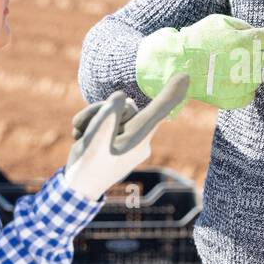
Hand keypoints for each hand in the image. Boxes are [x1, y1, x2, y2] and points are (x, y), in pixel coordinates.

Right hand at [63, 73, 188, 199]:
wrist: (77, 188)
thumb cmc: (87, 167)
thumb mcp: (94, 139)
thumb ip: (109, 115)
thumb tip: (122, 96)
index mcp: (138, 140)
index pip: (157, 112)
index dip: (171, 93)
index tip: (185, 76)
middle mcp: (140, 139)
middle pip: (125, 107)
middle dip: (100, 112)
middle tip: (82, 129)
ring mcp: (131, 139)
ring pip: (114, 111)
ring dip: (93, 120)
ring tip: (80, 136)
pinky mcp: (122, 139)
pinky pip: (110, 121)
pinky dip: (94, 126)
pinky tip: (83, 139)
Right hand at [135, 13, 263, 117]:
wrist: (176, 67)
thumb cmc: (196, 40)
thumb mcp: (219, 22)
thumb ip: (242, 26)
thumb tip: (256, 35)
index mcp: (244, 42)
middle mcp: (247, 63)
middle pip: (261, 59)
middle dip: (250, 55)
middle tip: (228, 53)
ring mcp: (242, 83)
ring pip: (256, 76)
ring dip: (245, 70)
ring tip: (222, 66)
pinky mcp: (235, 99)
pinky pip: (249, 92)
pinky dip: (242, 86)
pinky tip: (226, 80)